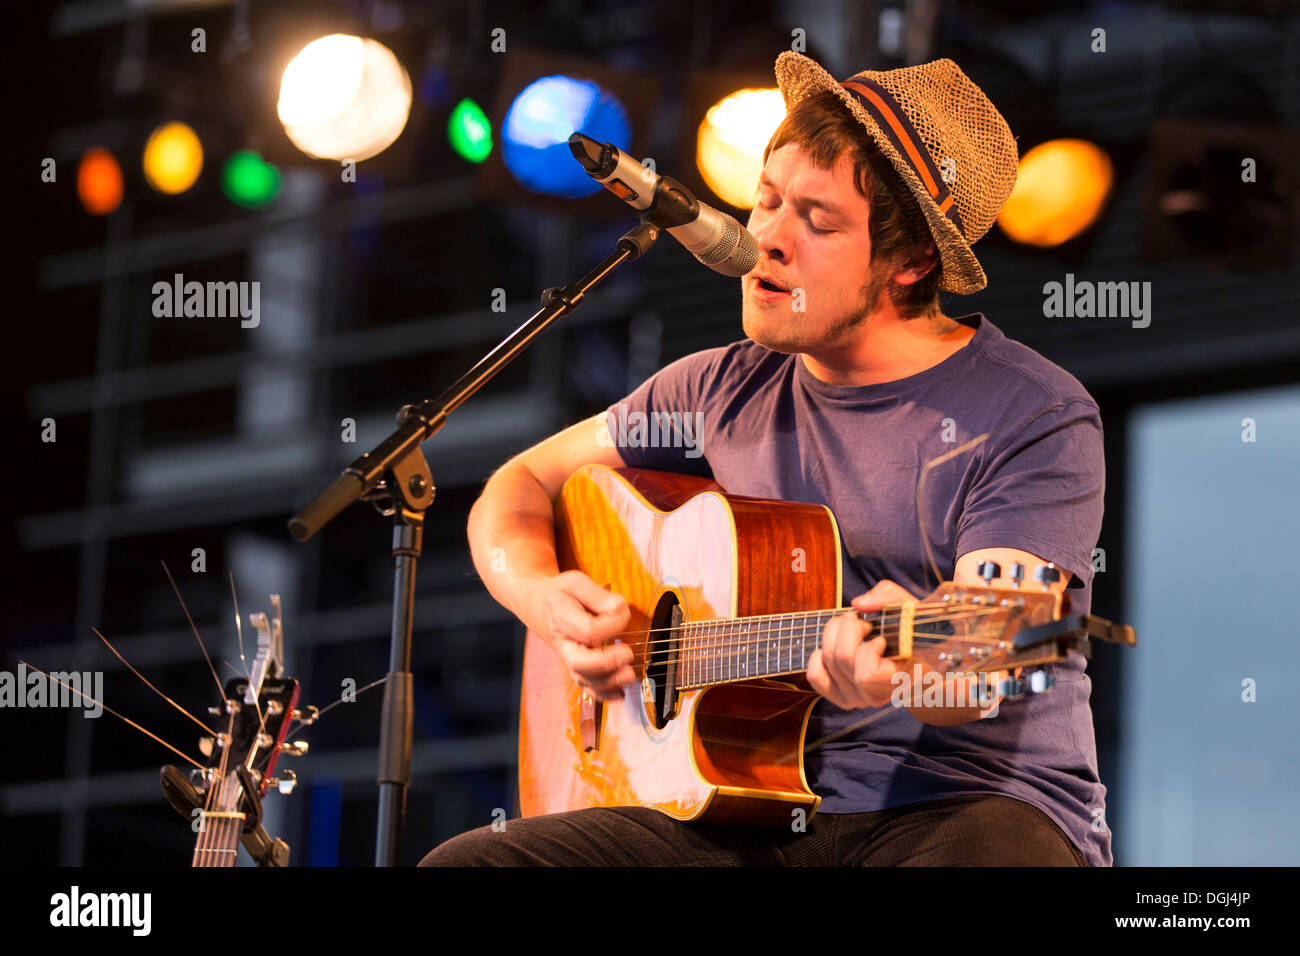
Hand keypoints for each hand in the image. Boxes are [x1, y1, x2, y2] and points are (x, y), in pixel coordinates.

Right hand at [524, 571, 635, 701]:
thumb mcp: (576, 582)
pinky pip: (587, 688)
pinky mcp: (576, 668)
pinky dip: (604, 695)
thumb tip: (619, 608)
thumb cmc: (560, 593)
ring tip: (630, 675)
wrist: (537, 605)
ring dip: (609, 683)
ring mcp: (568, 659)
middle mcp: (563, 644)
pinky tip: (621, 694)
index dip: (612, 624)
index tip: (623, 612)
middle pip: (580, 663)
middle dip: (606, 663)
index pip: (588, 630)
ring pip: (584, 680)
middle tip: (628, 655)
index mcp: (561, 618)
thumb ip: (598, 595)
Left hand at [807, 580, 917, 709]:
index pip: (866, 675)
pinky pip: (815, 675)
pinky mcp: (840, 697)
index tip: (881, 638)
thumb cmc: (911, 633)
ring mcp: (857, 699)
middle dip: (849, 627)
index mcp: (898, 681)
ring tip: (854, 631)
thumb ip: (888, 598)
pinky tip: (836, 648)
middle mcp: (876, 696)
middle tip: (865, 624)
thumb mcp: (909, 608)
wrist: (916, 662)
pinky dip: (819, 656)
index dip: (869, 648)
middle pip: (841, 658)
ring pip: (827, 660)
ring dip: (835, 633)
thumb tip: (858, 604)